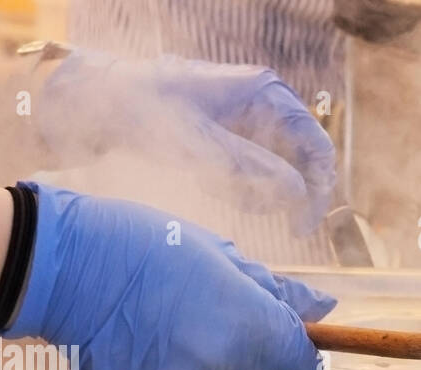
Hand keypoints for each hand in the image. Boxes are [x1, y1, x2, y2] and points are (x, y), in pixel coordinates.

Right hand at [4, 181, 334, 369]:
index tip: (285, 338)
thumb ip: (274, 289)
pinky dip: (159, 365)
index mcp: (247, 326)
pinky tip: (137, 329)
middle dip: (243, 349)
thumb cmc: (145, 244)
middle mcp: (218, 366)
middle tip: (206, 305)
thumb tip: (323, 308)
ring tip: (163, 312)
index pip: (298, 367)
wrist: (67, 264)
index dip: (297, 356)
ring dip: (199, 356)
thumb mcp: (219, 253)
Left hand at [37, 49, 335, 234]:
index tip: (303, 226)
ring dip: (249, 191)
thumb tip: (298, 194)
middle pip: (297, 160)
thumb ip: (250, 169)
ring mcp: (244, 121)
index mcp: (265, 93)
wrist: (103, 104)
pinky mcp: (225, 139)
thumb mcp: (199, 145)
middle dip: (279, 193)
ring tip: (210, 183)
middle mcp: (262, 104)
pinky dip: (230, 186)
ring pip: (270, 171)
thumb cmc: (149, 113)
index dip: (317, 188)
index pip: (314, 144)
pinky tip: (203, 180)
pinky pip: (244, 173)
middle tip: (265, 221)